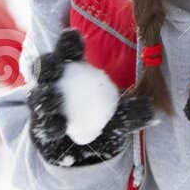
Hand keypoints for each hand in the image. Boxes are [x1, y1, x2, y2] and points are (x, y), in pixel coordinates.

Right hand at [27, 29, 150, 167]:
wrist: (89, 153)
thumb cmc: (103, 121)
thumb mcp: (120, 116)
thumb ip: (133, 113)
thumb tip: (151, 109)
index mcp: (72, 71)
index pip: (67, 51)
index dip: (67, 42)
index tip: (73, 36)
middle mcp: (53, 85)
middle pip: (43, 68)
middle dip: (47, 64)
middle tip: (56, 66)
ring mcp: (43, 106)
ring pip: (37, 96)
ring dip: (45, 96)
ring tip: (54, 100)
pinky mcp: (40, 128)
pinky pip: (41, 124)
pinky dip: (49, 124)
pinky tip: (58, 127)